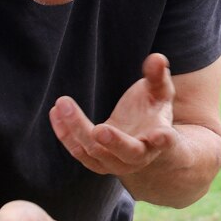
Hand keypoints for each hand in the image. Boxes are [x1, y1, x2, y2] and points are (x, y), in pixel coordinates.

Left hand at [50, 53, 175, 177]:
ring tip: (62, 104)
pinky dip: (65, 134)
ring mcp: (116, 162)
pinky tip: (55, 112)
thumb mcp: (159, 91)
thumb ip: (157, 76)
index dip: (163, 139)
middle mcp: (140, 156)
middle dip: (113, 142)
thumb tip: (156, 58)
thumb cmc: (152, 109)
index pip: (165, 141)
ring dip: (77, 129)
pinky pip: (78, 150)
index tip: (158, 135)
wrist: (140, 138)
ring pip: (95, 151)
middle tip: (98, 130)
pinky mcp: (96, 162)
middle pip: (128, 152)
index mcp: (159, 138)